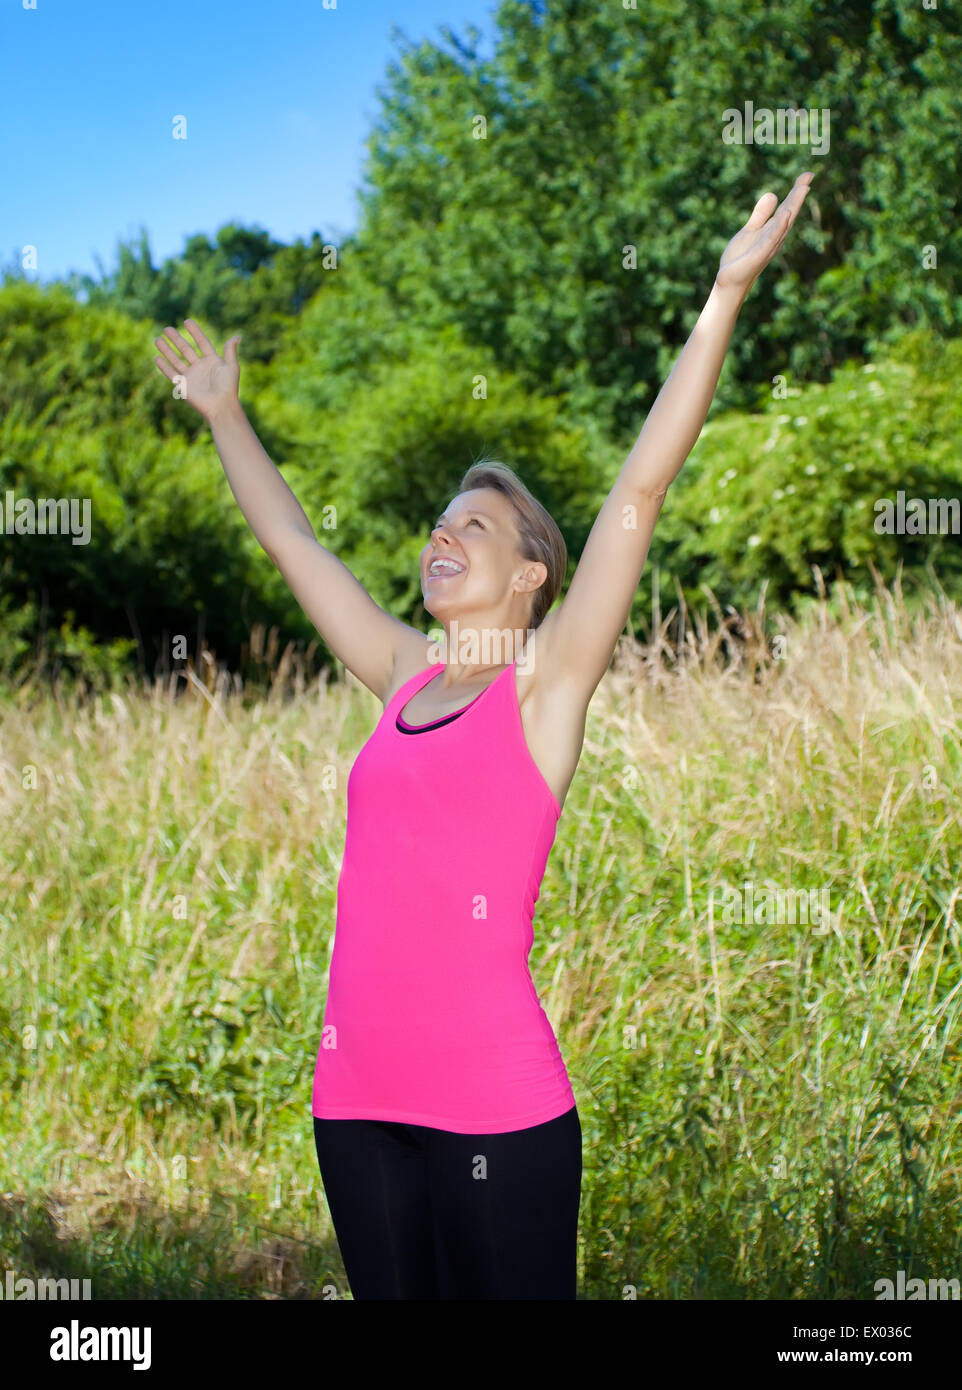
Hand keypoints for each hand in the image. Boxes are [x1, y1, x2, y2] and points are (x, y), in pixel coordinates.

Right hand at [153, 319, 241, 421]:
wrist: (221, 406)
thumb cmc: (228, 387)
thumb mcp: (231, 366)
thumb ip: (230, 351)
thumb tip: (237, 336)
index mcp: (212, 361)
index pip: (202, 342)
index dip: (195, 332)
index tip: (187, 321)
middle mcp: (200, 367)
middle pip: (186, 349)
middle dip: (176, 339)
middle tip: (167, 329)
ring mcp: (191, 376)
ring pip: (176, 359)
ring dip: (166, 350)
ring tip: (157, 339)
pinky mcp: (183, 385)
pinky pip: (171, 373)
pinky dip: (163, 366)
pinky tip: (156, 358)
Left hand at [715, 172, 813, 295]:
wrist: (730, 280)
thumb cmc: (742, 257)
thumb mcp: (751, 230)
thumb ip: (761, 214)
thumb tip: (773, 194)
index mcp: (773, 230)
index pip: (787, 207)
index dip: (797, 191)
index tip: (807, 174)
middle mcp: (775, 237)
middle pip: (789, 212)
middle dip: (798, 195)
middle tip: (808, 177)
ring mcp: (768, 246)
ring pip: (783, 224)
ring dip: (792, 207)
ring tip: (801, 189)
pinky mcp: (758, 255)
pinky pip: (770, 239)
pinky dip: (778, 227)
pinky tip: (784, 214)